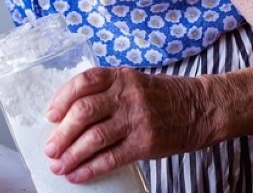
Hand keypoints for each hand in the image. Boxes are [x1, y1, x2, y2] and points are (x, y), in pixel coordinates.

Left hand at [43, 67, 210, 182]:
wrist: (202, 108)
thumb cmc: (164, 96)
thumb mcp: (134, 82)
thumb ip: (107, 91)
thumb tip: (71, 115)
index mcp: (121, 76)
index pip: (83, 82)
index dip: (61, 98)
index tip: (50, 115)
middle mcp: (127, 96)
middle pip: (84, 112)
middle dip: (62, 132)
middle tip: (50, 148)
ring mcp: (136, 120)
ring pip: (94, 138)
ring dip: (72, 154)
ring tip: (59, 165)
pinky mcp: (146, 143)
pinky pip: (111, 158)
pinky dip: (91, 168)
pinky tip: (78, 174)